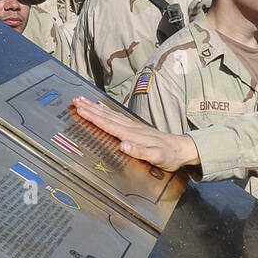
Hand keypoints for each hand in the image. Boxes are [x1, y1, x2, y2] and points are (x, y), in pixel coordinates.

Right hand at [71, 96, 199, 169]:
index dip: (94, 117)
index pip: (109, 124)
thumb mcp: (156, 157)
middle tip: (75, 100)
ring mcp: (134, 127)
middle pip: (107, 116)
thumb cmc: (169, 156)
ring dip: (96, 108)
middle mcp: (131, 128)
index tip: (80, 110)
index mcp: (132, 135)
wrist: (182, 149)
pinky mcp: (136, 128)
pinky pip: (117, 117)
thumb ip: (139, 151)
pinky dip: (107, 112)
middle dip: (90, 108)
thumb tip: (123, 145)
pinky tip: (102, 109)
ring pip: (111, 114)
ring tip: (83, 100)